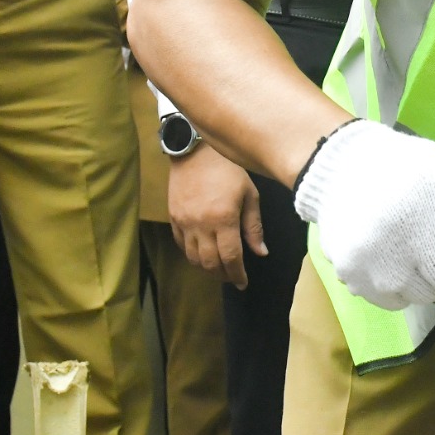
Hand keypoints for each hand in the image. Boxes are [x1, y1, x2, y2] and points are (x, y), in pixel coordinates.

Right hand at [170, 145, 264, 287]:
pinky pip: (181, 245)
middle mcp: (201, 225)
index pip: (231, 258)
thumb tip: (260, 253)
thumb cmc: (229, 170)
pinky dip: (192, 254)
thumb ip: (254, 226)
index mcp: (224, 219)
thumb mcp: (249, 195)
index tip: (243, 283)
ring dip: (206, 268)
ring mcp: (184, 222)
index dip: (237, 274)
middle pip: (210, 263)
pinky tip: (202, 253)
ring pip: (193, 257)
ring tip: (218, 268)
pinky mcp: (173, 218)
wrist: (196, 151)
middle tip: (231, 277)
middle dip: (222, 275)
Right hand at [292, 119, 434, 310]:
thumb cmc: (408, 169)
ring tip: (410, 245)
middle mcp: (415, 231)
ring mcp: (383, 260)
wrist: (338, 167)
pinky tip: (388, 255)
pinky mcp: (357, 278)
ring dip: (429, 279)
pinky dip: (401, 285)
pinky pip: (399, 302)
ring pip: (431, 295)